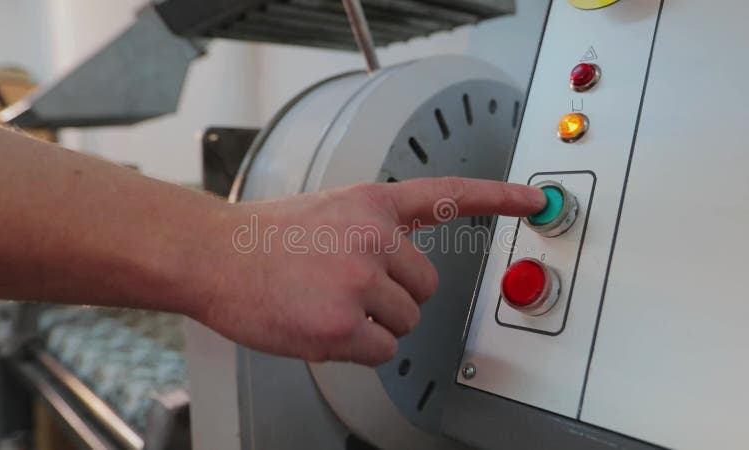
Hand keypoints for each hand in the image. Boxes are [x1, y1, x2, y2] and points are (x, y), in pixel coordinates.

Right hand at [191, 177, 544, 365]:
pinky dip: (357, 349)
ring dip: (374, 325)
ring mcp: (360, 282)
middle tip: (349, 290)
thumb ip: (375, 226)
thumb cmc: (263, 238)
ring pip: (405, 323)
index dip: (498, 198)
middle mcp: (374, 238)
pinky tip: (322, 327)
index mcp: (373, 204)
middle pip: (427, 288)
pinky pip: (381, 350)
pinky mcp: (343, 326)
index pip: (449, 195)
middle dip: (396, 297)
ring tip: (327, 304)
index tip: (535, 201)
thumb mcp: (330, 210)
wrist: (214, 255)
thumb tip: (406, 258)